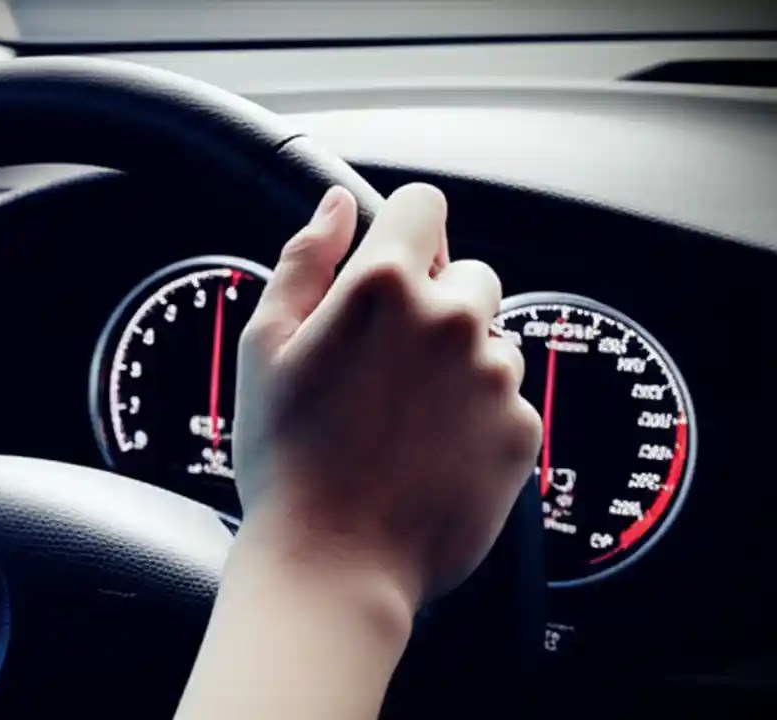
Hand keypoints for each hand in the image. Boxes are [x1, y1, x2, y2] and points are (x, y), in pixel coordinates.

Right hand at [235, 184, 541, 605]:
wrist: (333, 563)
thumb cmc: (284, 459)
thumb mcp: (263, 347)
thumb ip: (304, 261)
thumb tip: (336, 205)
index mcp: (383, 288)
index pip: (423, 205)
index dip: (403, 231)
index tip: (389, 266)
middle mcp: (451, 320)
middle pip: (467, 274)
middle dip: (433, 303)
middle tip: (384, 364)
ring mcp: (494, 376)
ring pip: (491, 339)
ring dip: (458, 362)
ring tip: (403, 418)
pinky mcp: (522, 429)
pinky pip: (507, 398)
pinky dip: (477, 415)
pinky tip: (429, 451)